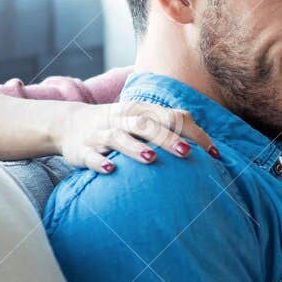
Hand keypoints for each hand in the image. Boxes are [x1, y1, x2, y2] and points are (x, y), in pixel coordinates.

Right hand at [51, 101, 216, 173]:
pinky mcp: (82, 150)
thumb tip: (211, 145)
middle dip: (166, 138)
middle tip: (186, 153)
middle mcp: (121, 119)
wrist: (68, 125)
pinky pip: (91, 156)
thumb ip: (172, 127)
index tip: (214, 153)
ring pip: (118, 138)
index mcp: (141, 111)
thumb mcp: (143, 120)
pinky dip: (100, 162)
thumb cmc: (119, 126)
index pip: (172, 117)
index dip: (194, 133)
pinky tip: (111, 170)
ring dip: (135, 148)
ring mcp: (100, 134)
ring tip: (151, 159)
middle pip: (146, 125)